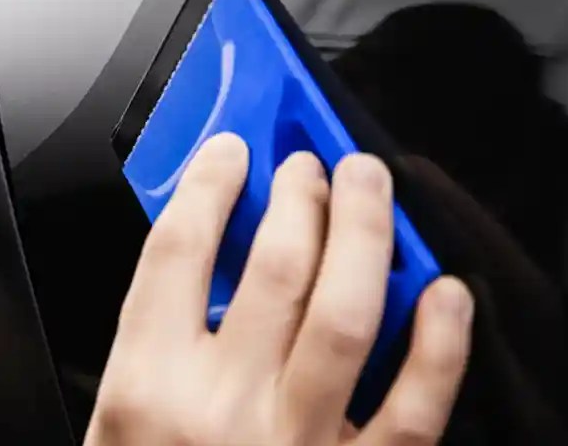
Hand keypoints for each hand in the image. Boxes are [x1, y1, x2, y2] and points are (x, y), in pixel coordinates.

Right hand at [86, 134, 472, 445]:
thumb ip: (158, 330)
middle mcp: (221, 409)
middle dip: (299, 194)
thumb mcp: (122, 410)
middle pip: (272, 266)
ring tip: (368, 185)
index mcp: (148, 384)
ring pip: (347, 313)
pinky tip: (444, 292)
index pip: (178, 250)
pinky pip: (414, 408)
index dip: (208, 181)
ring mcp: (295, 444)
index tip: (230, 152)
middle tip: (310, 165)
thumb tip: (214, 241)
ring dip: (365, 232)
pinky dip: (440, 345)